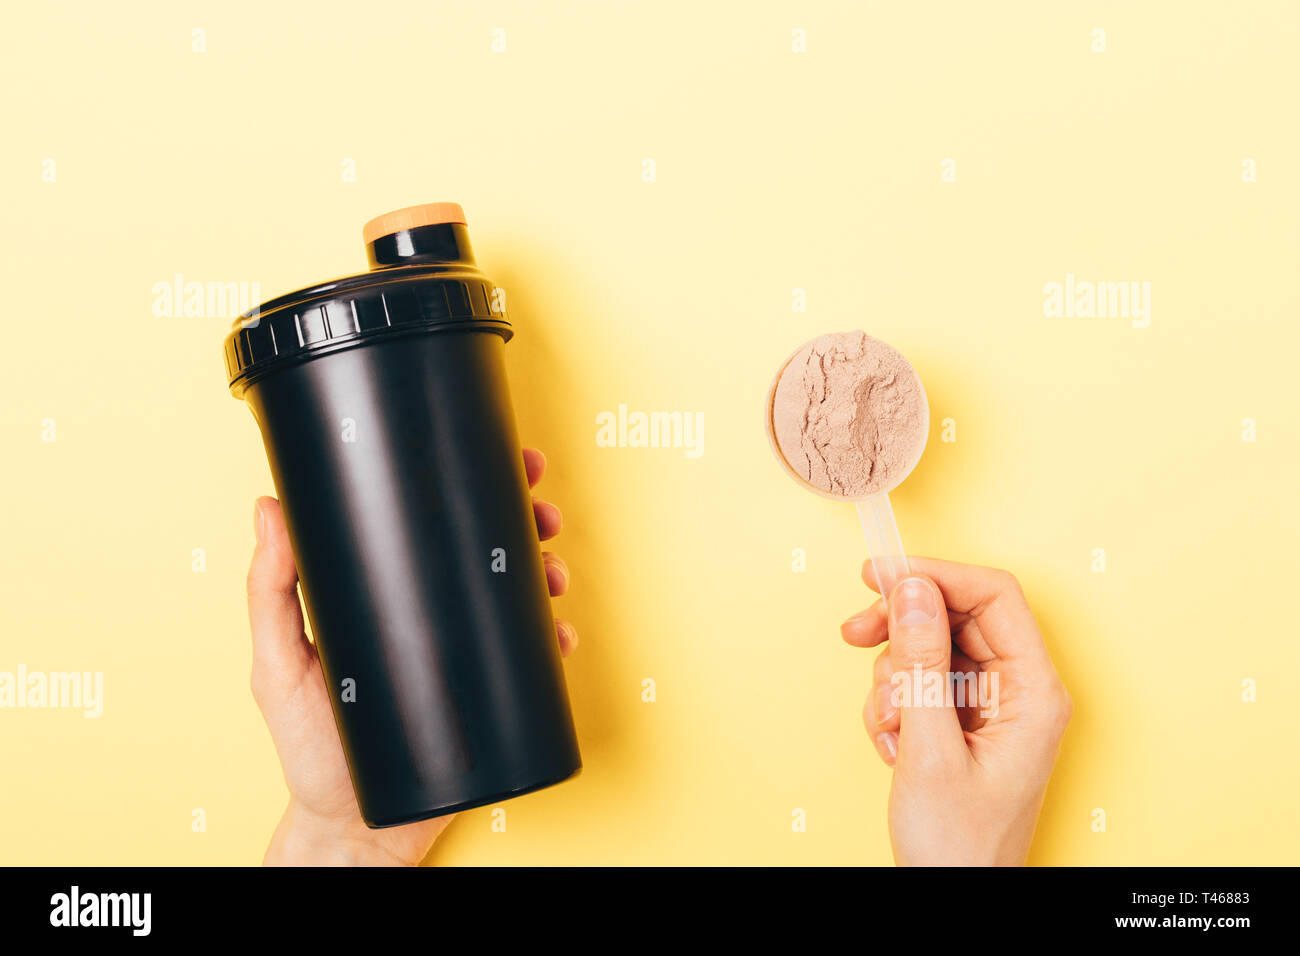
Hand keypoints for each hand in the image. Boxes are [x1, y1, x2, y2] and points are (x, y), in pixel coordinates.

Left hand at [249, 447, 575, 865]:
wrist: (352, 827)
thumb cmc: (310, 751)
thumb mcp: (277, 666)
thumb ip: (269, 593)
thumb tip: (267, 508)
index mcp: (382, 595)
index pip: (423, 527)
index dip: (458, 485)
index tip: (483, 451)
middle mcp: (428, 619)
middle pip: (482, 551)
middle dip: (522, 519)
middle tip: (539, 508)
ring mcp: (461, 655)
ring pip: (515, 596)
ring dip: (546, 569)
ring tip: (553, 569)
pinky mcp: (487, 695)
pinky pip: (530, 659)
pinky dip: (553, 639)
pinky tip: (558, 632)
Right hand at [840, 558, 1071, 865]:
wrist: (953, 899)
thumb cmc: (959, 846)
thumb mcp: (930, 748)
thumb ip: (921, 663)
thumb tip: (912, 592)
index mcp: (1034, 692)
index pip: (993, 596)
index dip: (936, 576)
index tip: (881, 574)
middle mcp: (1020, 692)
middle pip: (957, 617)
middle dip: (902, 627)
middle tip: (855, 632)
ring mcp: (992, 708)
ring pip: (932, 649)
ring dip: (894, 677)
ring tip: (890, 724)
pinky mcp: (965, 724)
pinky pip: (922, 682)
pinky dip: (895, 704)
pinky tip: (893, 743)